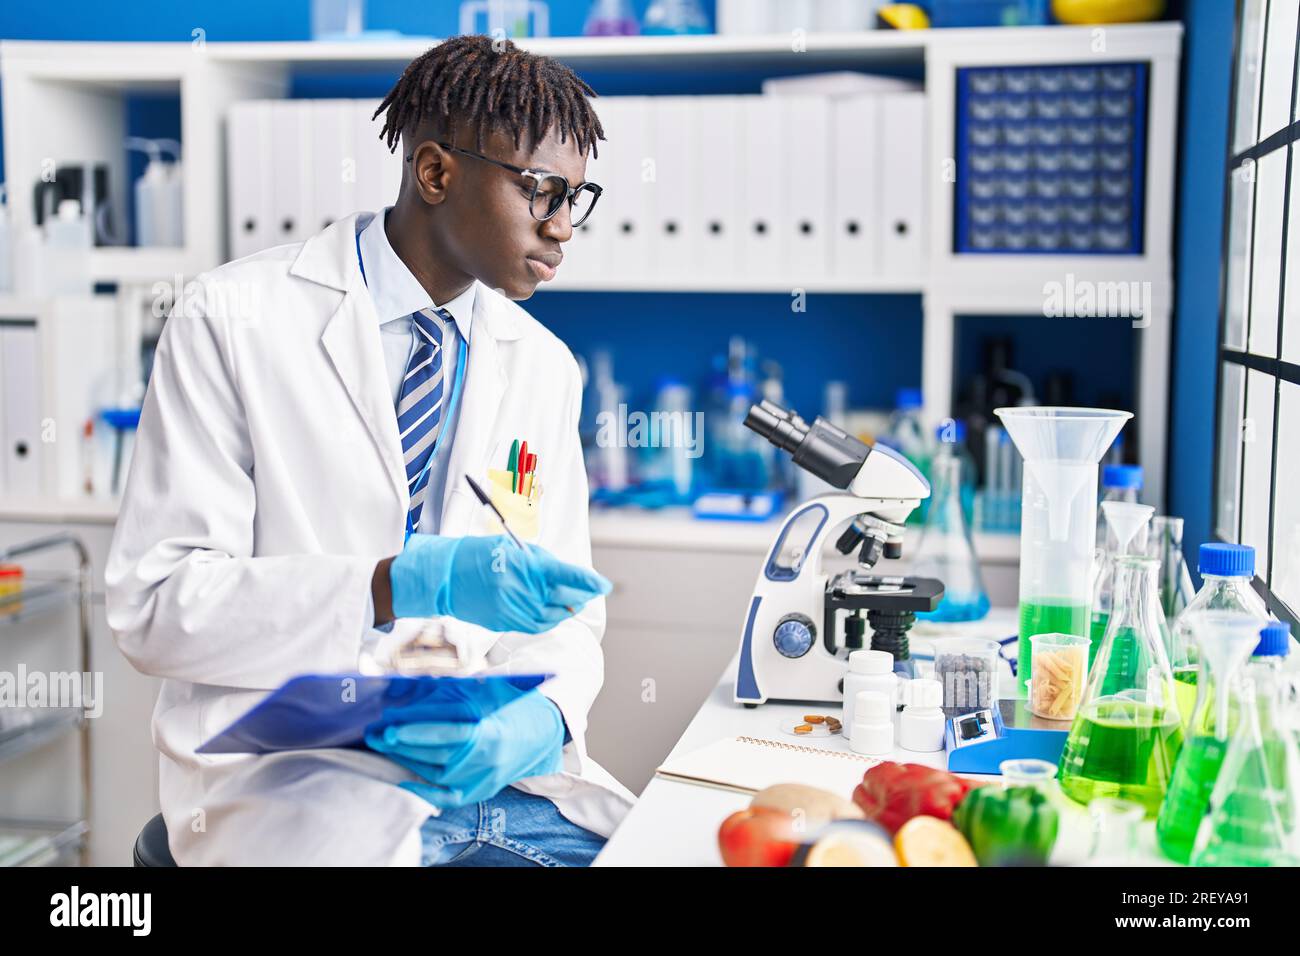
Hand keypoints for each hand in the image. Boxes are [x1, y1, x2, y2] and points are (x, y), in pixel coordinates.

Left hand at [365, 690, 565, 808]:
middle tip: (376, 733)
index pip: (449, 734)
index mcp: (493, 732)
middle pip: (438, 755)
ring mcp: (484, 779)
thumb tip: (412, 688)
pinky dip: (426, 793)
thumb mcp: (487, 688)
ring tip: (386, 745)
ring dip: (408, 759)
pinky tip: (404, 780)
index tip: (391, 725)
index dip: (418, 731)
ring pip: (437, 774)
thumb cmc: (511, 703)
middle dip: (403, 744)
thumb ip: (452, 689)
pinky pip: (449, 798)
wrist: (543, 731)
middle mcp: (488, 760)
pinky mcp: (481, 790)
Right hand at [388, 534, 609, 631]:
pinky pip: (537, 625)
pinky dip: (551, 620)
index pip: (567, 576)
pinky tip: (555, 612)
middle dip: (580, 594)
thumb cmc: (479, 555)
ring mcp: (514, 610)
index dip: (590, 582)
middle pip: (564, 598)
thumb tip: (565, 576)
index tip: (604, 585)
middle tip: (591, 590)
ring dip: (567, 608)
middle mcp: (523, 591)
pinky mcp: (506, 623)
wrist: (445, 576)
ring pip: (554, 615)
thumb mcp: (512, 548)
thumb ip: (541, 562)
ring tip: (573, 601)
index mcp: (526, 567)